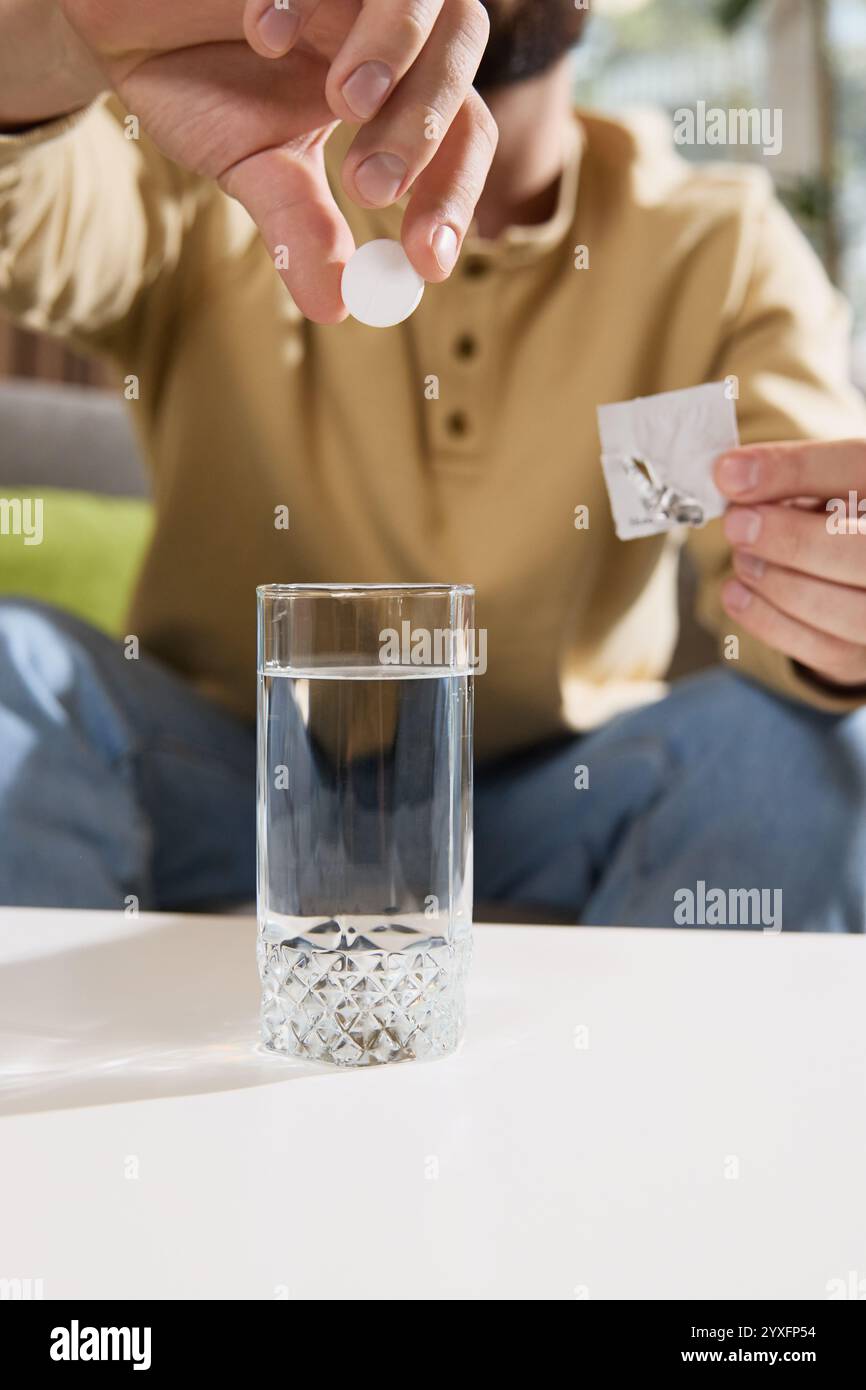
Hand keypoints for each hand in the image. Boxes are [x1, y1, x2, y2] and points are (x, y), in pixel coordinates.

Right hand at [58, 0, 495, 320]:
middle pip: (461, 44)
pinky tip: (262, 32)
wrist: (122, 20)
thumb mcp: (255, 167)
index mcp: (400, 80)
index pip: (462, 131)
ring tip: (344, 102)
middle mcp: (387, 17)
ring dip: (394, 48)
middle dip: (424, 124)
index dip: (453, 195)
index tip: (424, 263)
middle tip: (371, 190)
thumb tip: (335, 308)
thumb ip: (300, 227)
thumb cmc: (203, 83)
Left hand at [714, 440, 865, 687]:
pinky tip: (736, 592)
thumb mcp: (816, 484)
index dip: (793, 469)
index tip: (730, 473)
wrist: (850, 576)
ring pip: (848, 610)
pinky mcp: (864, 655)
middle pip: (862, 552)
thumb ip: (785, 479)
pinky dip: (769, 621)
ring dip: (779, 583)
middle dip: (791, 540)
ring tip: (742, 559)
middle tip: (736, 525)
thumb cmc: (831, 519)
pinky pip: (823, 649)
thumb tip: (730, 477)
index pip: (857, 467)